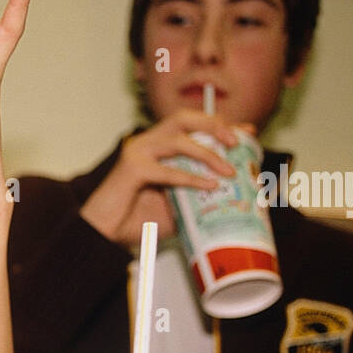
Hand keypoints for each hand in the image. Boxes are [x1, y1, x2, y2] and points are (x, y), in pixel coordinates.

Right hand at [81, 109, 247, 246]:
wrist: (104, 235)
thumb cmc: (134, 220)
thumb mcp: (175, 205)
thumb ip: (195, 194)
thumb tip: (228, 193)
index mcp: (158, 146)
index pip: (192, 126)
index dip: (220, 125)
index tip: (248, 132)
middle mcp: (147, 143)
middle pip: (184, 118)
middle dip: (214, 125)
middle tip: (235, 141)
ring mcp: (138, 152)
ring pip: (179, 139)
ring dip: (208, 153)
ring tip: (228, 170)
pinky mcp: (132, 169)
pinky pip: (167, 170)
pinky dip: (190, 178)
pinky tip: (208, 185)